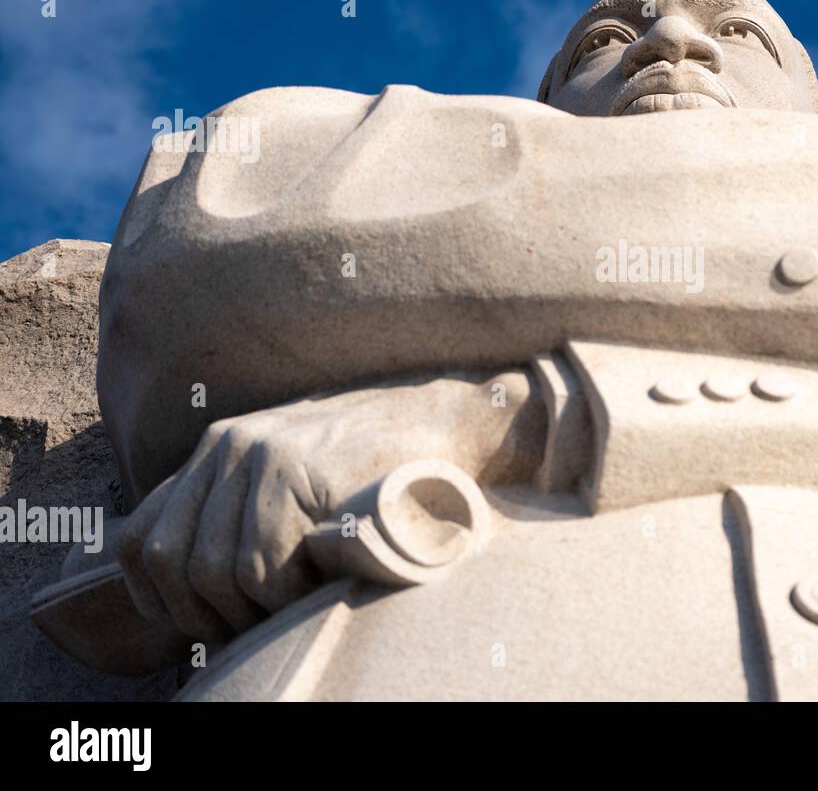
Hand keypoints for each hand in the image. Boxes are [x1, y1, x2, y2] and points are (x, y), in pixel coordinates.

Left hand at [115, 369, 543, 641]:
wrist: (443, 420)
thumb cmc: (381, 463)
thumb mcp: (300, 477)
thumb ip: (249, 509)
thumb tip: (206, 588)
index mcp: (218, 450)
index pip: (142, 533)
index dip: (154, 594)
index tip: (191, 625)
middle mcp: (226, 447)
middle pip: (172, 557)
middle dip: (204, 612)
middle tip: (250, 629)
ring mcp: (256, 455)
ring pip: (216, 568)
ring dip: (250, 609)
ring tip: (289, 612)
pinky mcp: (290, 469)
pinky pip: (262, 562)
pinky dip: (283, 595)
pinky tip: (313, 589)